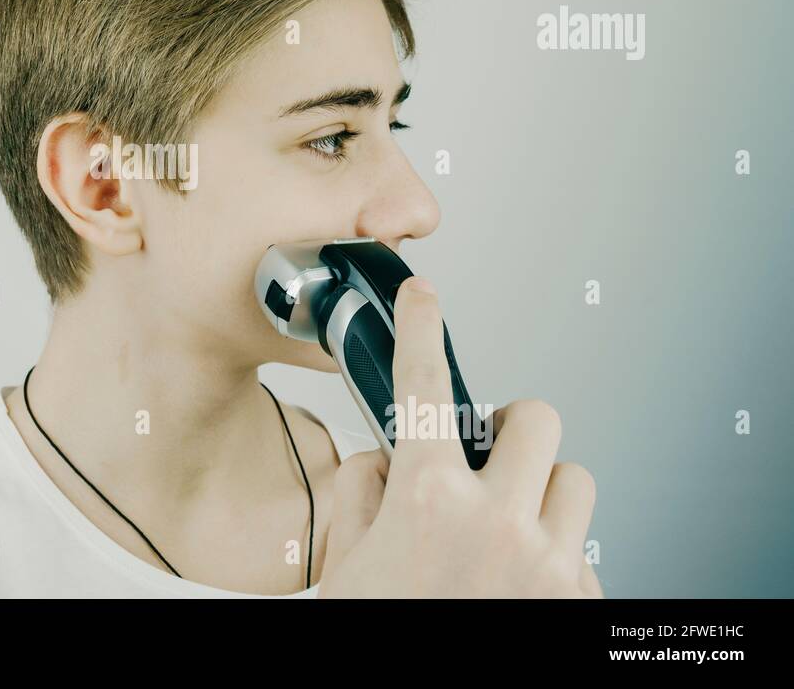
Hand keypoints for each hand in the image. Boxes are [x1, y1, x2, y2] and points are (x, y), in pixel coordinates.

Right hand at [318, 276, 603, 597]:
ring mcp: (547, 563)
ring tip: (507, 528)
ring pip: (574, 480)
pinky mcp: (580, 600)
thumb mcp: (345, 564)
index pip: (421, 388)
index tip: (422, 297)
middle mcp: (495, 522)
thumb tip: (388, 460)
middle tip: (489, 455)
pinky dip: (553, 551)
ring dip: (542, 491)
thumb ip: (364, 494)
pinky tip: (517, 581)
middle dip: (512, 428)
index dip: (418, 329)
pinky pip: (584, 547)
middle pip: (537, 418)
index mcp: (427, 501)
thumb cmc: (380, 632)